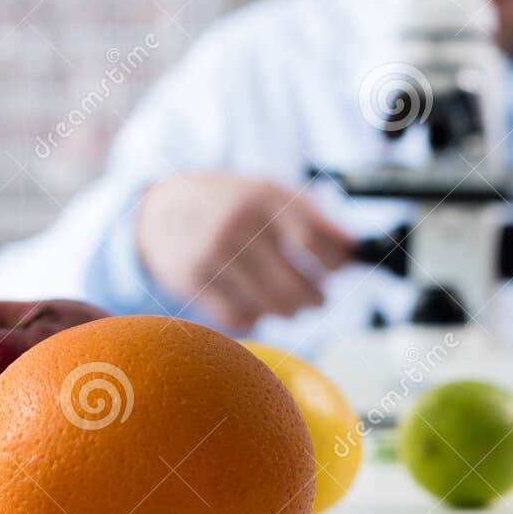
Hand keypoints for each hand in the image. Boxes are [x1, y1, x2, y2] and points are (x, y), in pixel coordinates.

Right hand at [136, 174, 352, 330]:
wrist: (159, 211)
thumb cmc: (228, 205)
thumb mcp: (267, 194)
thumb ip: (311, 218)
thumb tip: (353, 250)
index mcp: (264, 197)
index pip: (314, 239)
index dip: (335, 263)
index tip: (337, 270)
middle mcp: (239, 223)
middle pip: (296, 282)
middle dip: (315, 298)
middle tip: (317, 299)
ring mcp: (214, 254)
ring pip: (272, 305)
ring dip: (289, 311)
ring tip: (290, 305)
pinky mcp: (195, 281)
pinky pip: (241, 318)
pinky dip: (254, 319)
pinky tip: (254, 308)